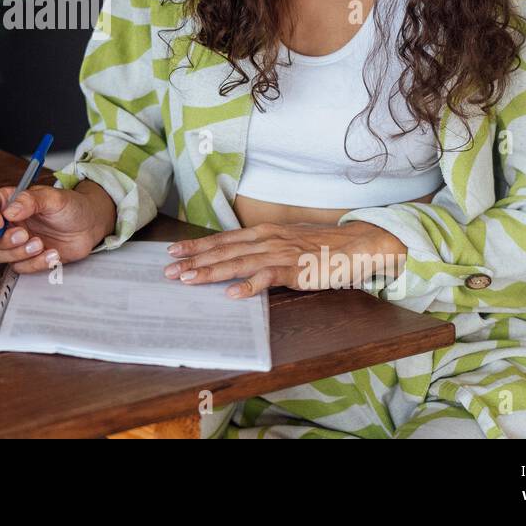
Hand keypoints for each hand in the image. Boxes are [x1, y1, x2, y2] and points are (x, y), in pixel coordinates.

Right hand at [0, 184, 107, 272]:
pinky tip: (53, 254)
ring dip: (16, 253)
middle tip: (24, 235)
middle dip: (0, 240)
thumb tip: (9, 212)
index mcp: (7, 203)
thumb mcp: (53, 197)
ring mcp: (15, 243)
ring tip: (40, 244)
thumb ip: (30, 201)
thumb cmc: (71, 206)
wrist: (91, 225)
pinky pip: (19, 268)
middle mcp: (6, 224)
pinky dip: (35, 263)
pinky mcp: (27, 259)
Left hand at [162, 222, 407, 298]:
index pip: (223, 239)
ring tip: (187, 279)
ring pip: (239, 262)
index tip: (173, 251)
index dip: (197, 245)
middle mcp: (268, 239)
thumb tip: (238, 257)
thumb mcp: (286, 241)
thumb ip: (263, 248)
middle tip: (167, 270)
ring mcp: (282, 253)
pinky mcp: (297, 269)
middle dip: (194, 260)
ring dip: (211, 272)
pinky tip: (232, 294)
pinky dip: (250, 285)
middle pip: (224, 250)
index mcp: (264, 232)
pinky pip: (269, 277)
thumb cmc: (321, 245)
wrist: (358, 243)